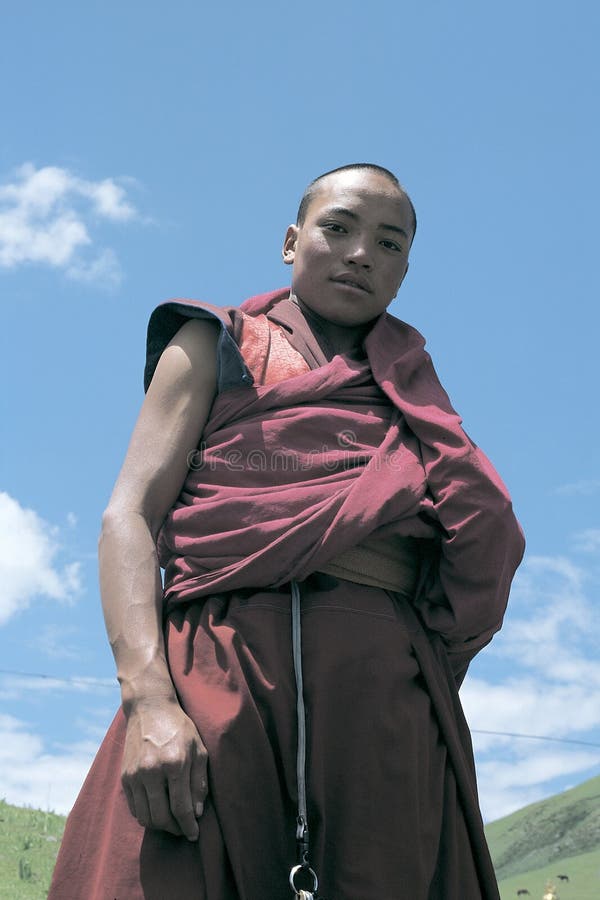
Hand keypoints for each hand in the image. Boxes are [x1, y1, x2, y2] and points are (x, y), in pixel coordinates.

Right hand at [121, 699, 207, 840]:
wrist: (150, 708)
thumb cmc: (179, 728)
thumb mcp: (199, 749)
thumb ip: (199, 782)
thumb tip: (197, 812)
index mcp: (174, 763)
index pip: (181, 808)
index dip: (189, 826)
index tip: (194, 834)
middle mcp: (152, 771)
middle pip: (161, 818)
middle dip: (174, 829)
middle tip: (183, 829)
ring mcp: (135, 774)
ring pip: (145, 817)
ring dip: (159, 825)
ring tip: (171, 821)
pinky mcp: (124, 776)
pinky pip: (134, 808)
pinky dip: (146, 815)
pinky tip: (157, 809)